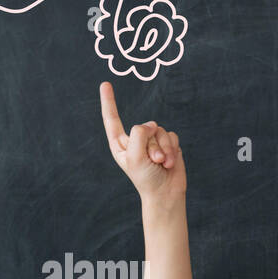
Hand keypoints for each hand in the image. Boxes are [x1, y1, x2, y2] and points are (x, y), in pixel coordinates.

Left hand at [99, 81, 185, 204]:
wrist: (165, 193)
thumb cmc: (146, 179)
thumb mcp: (135, 157)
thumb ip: (139, 134)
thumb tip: (151, 124)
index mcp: (120, 144)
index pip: (112, 119)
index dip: (108, 101)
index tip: (105, 84)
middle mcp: (135, 140)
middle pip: (145, 127)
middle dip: (152, 145)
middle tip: (153, 162)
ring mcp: (151, 141)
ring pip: (160, 131)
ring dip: (164, 149)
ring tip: (162, 164)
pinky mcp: (167, 143)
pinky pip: (172, 136)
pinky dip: (173, 149)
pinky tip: (171, 163)